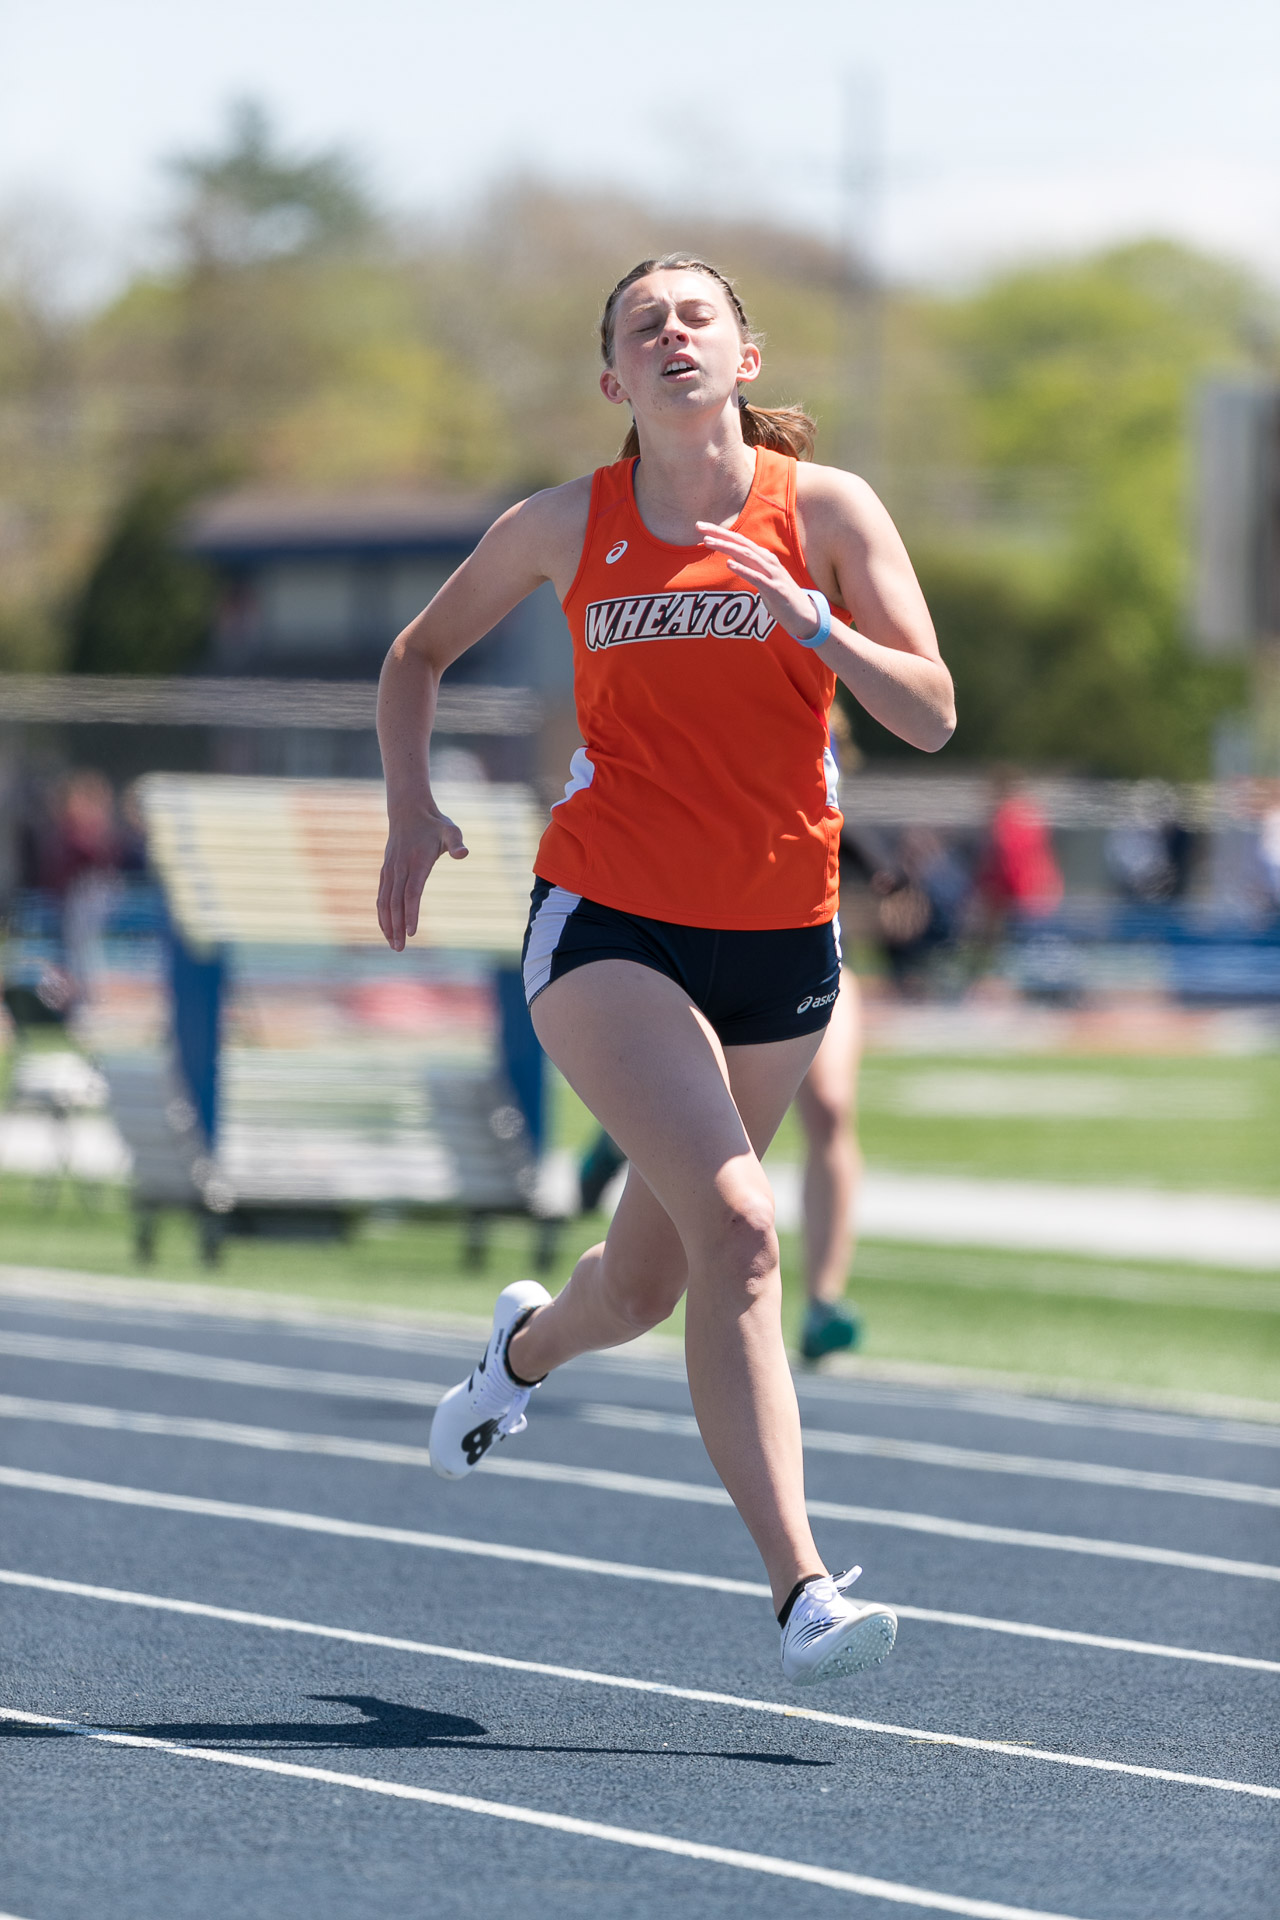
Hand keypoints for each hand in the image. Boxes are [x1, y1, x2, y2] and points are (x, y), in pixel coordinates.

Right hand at [376, 809, 468, 951]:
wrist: (408, 810)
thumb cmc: (434, 823)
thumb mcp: (450, 830)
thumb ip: (456, 843)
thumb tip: (463, 854)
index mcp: (416, 862)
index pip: (412, 893)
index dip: (411, 913)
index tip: (412, 932)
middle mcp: (399, 868)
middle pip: (395, 902)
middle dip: (397, 927)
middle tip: (400, 948)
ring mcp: (390, 870)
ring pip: (384, 901)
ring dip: (387, 924)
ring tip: (393, 944)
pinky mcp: (385, 871)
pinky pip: (381, 896)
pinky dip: (382, 914)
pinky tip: (386, 929)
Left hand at [696, 522, 822, 641]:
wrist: (804, 616)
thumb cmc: (781, 598)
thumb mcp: (763, 578)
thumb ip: (749, 567)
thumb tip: (732, 558)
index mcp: (764, 558)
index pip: (739, 540)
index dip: (720, 532)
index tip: (700, 526)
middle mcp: (768, 561)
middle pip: (741, 543)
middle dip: (720, 533)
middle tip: (699, 526)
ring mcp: (773, 574)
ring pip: (747, 556)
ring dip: (727, 548)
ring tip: (709, 542)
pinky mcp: (775, 589)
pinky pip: (757, 577)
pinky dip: (743, 569)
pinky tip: (729, 564)